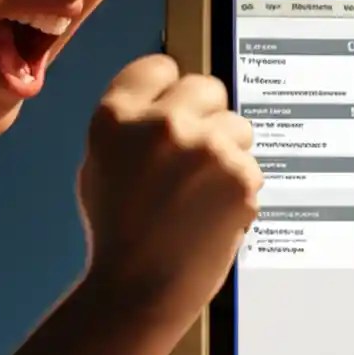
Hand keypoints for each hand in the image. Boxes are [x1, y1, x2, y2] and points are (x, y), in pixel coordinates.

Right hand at [78, 54, 262, 322]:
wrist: (140, 287)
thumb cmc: (119, 231)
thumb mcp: (100, 162)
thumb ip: (132, 123)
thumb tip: (168, 96)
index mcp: (117, 115)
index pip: (160, 67)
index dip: (169, 92)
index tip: (172, 114)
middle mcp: (162, 123)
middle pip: (207, 87)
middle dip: (206, 117)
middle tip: (195, 158)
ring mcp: (205, 148)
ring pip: (238, 127)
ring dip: (229, 154)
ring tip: (201, 195)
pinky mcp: (241, 175)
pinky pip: (253, 165)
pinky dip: (241, 190)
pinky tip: (214, 214)